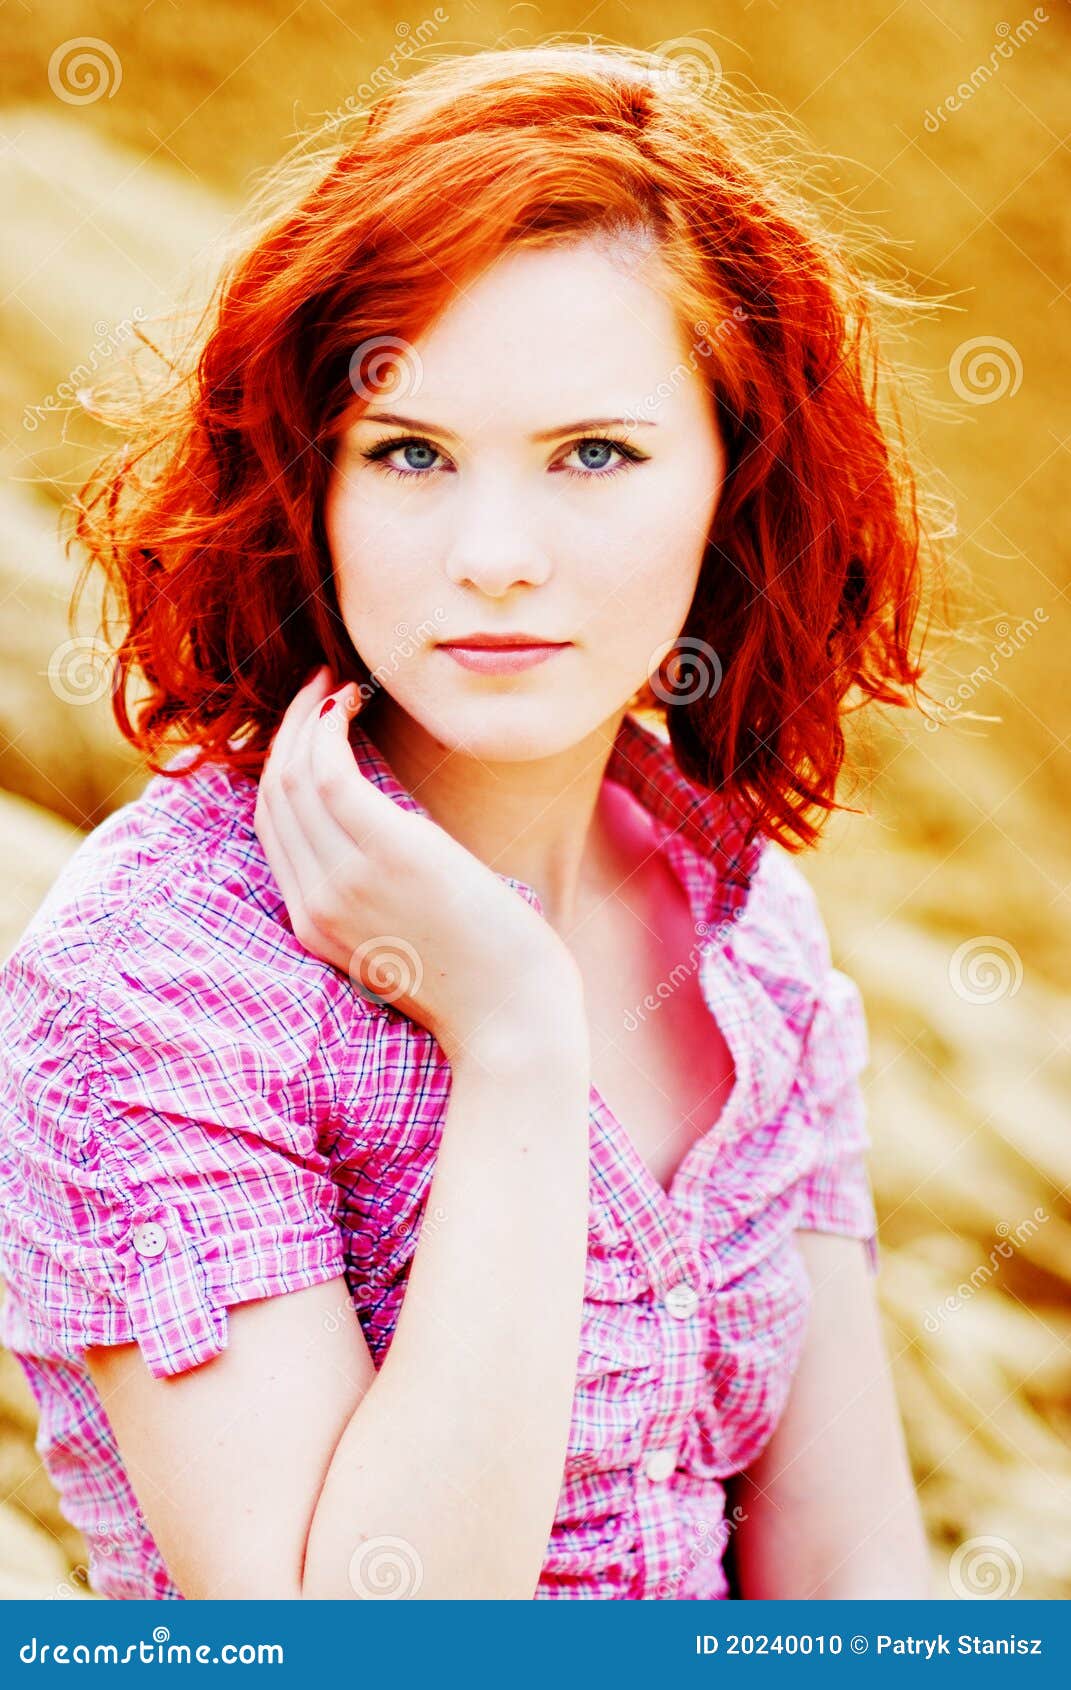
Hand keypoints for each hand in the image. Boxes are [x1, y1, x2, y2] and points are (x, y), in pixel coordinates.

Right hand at [254, 667, 578, 1056]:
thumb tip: (388, 833)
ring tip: (336, 685)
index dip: (280, 766)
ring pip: (292, 776)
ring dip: (307, 717)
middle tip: (319, 687)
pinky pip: (329, 772)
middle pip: (272, 795)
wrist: (512, 1022)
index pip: (272, 827)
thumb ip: (379, 891)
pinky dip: (329, 727)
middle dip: (287, 731)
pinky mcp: (386, 854)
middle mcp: (315, 902)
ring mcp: (345, 879)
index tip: (309, 725)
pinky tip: (350, 702)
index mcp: (314, 925)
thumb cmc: (482, 977)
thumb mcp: (407, 935)